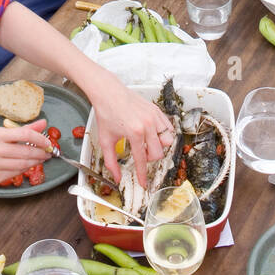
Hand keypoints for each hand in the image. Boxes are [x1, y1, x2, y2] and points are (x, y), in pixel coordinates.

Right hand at [0, 119, 51, 187]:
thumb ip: (21, 130)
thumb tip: (42, 123)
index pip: (24, 135)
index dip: (40, 139)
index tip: (48, 141)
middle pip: (25, 151)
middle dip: (41, 152)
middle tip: (49, 152)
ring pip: (22, 164)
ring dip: (36, 162)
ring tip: (42, 158)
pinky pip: (16, 173)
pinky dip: (25, 169)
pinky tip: (30, 165)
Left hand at [87, 73, 173, 187]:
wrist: (108, 92)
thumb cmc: (106, 113)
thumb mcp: (105, 140)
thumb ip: (111, 162)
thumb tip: (116, 177)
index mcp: (134, 133)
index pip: (142, 160)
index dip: (142, 174)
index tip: (143, 183)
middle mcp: (147, 124)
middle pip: (158, 153)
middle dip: (150, 158)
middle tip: (140, 154)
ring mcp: (153, 116)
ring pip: (167, 141)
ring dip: (158, 146)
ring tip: (147, 143)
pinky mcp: (156, 110)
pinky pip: (168, 128)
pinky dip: (164, 135)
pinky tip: (153, 135)